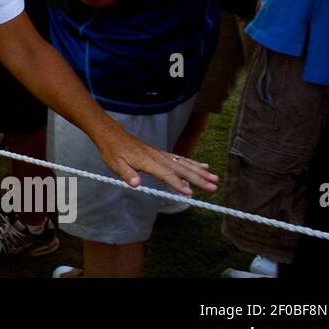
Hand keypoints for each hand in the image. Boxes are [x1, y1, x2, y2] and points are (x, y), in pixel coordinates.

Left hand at [94, 126, 219, 194]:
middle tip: (213, 187)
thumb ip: (126, 174)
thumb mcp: (115, 164)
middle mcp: (158, 157)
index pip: (165, 174)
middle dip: (198, 179)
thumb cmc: (114, 152)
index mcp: (147, 161)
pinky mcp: (162, 154)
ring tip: (215, 178)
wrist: (113, 136)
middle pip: (181, 169)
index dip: (177, 183)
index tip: (190, 192)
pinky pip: (181, 159)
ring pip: (184, 163)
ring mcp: (161, 154)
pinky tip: (204, 167)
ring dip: (200, 171)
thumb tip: (136, 184)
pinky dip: (194, 163)